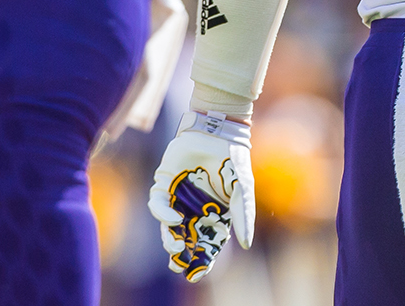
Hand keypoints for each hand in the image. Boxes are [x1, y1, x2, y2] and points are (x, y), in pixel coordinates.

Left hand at [148, 112, 253, 280]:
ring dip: (170, 240)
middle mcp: (194, 208)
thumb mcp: (243, 188)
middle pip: (186, 239)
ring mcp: (178, 197)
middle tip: (180, 265)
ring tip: (175, 247)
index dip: (202, 259)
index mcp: (214, 213)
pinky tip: (173, 218)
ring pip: (168, 227)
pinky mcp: (164, 184)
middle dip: (182, 255)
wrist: (217, 130)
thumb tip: (246, 245)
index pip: (207, 243)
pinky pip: (157, 205)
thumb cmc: (233, 158)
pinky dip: (162, 214)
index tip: (197, 274)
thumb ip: (244, 214)